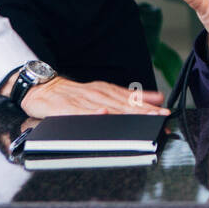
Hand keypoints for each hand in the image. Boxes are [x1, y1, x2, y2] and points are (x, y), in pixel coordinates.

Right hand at [19, 76, 168, 118]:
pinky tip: (104, 114)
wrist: (43, 88)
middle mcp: (98, 94)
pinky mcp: (67, 108)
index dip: (149, 109)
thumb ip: (128, 96)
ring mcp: (83, 101)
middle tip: (159, 119)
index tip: (164, 115)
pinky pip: (81, 112)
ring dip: (125, 114)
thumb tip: (157, 97)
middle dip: (143, 113)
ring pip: (108, 108)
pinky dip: (93, 113)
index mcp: (107, 91)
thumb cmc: (74, 94)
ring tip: (140, 119)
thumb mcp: (104, 91)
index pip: (132, 101)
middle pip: (124, 105)